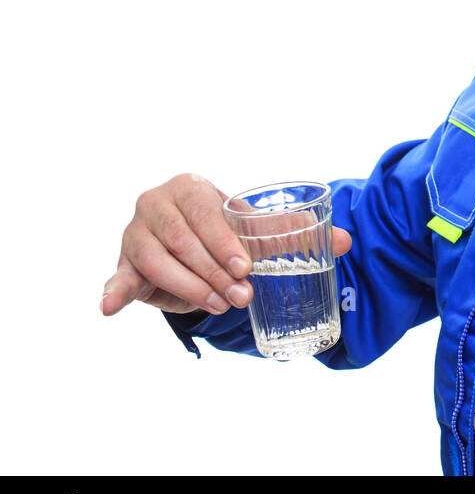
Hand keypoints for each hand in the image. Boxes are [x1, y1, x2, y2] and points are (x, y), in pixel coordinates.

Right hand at [102, 173, 352, 316]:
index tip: (246, 269)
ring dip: (190, 288)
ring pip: (158, 262)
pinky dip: (114, 292)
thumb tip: (346, 242)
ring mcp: (135, 232)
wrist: (191, 241)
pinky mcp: (123, 262)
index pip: (205, 213)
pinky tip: (110, 307)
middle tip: (241, 297)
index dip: (224, 243)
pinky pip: (118, 277)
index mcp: (190, 186)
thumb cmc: (226, 231)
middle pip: (182, 240)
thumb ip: (296, 233)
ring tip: (220, 306)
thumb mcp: (256, 229)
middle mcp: (156, 203)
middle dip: (214, 272)